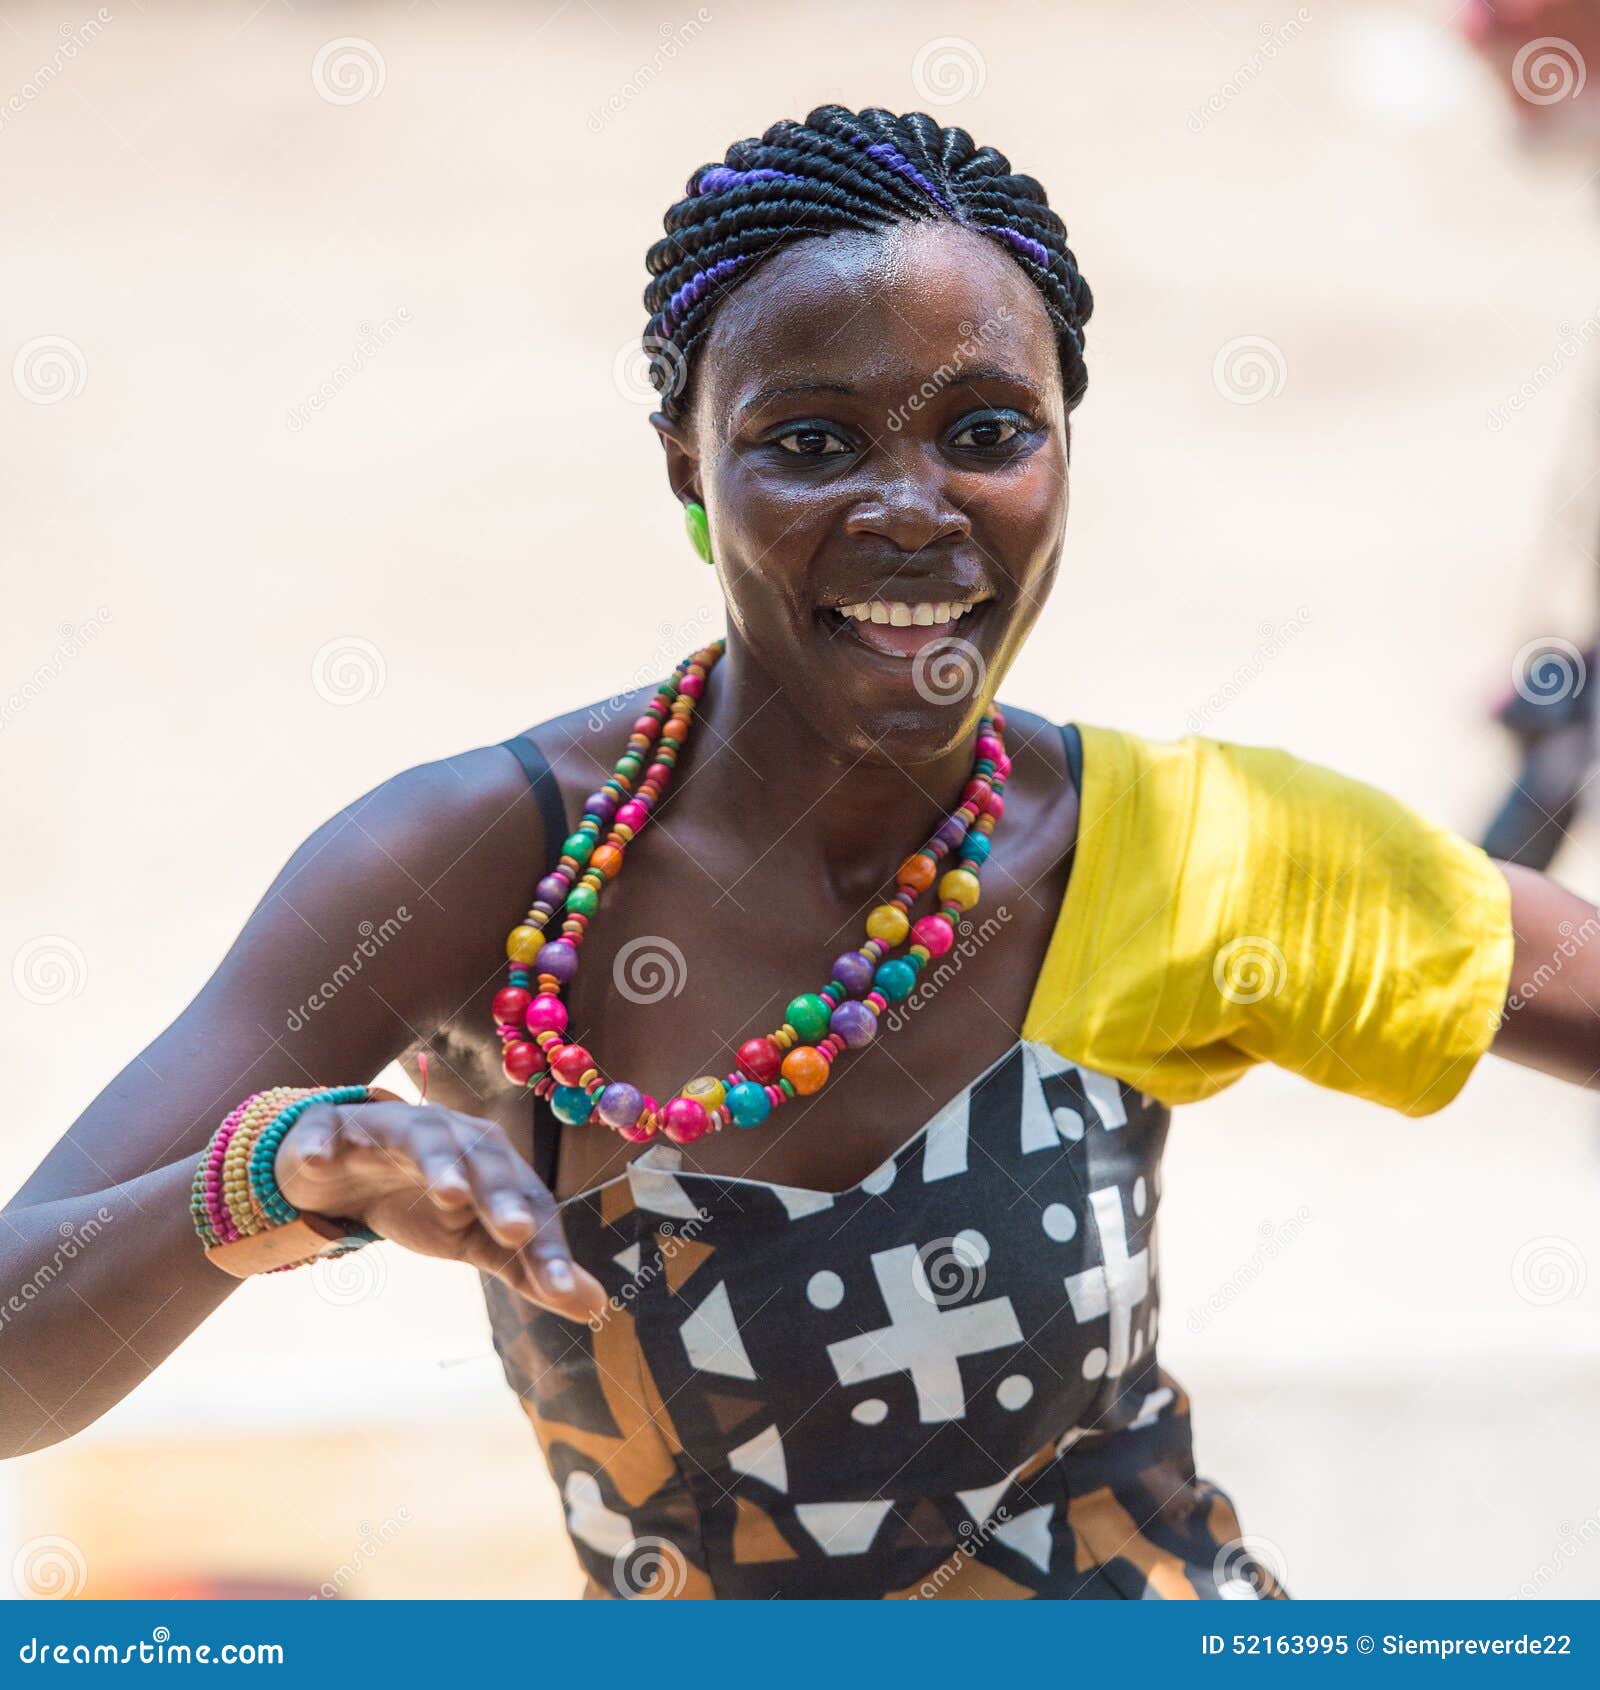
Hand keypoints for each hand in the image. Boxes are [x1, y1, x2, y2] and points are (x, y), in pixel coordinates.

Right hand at [274, 1094, 606, 1321]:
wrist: (346, 1172)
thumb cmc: (427, 1203)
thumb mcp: (479, 1242)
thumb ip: (532, 1269)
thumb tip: (599, 1306)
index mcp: (495, 1164)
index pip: (530, 1203)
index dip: (546, 1247)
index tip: (560, 1290)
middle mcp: (455, 1137)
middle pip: (486, 1163)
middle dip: (501, 1195)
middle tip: (516, 1230)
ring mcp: (396, 1129)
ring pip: (425, 1138)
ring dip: (440, 1162)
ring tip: (448, 1193)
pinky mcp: (337, 1131)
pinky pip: (328, 1135)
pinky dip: (324, 1144)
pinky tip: (319, 1160)